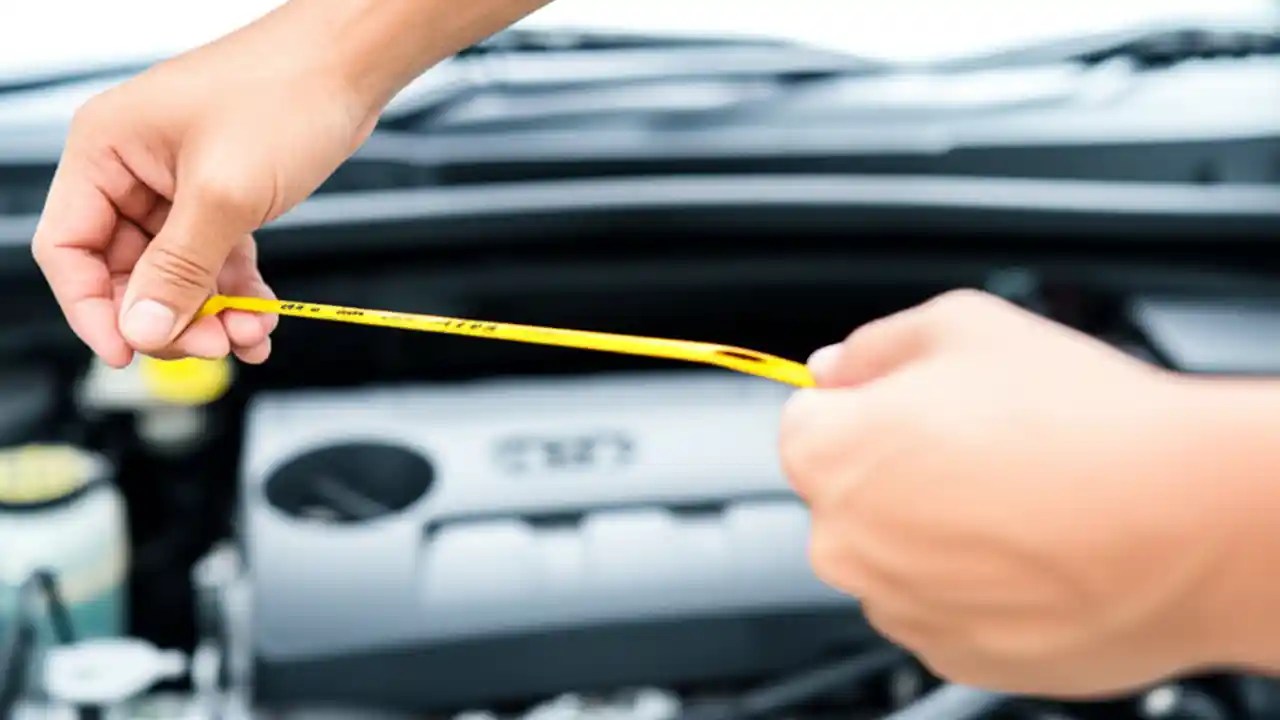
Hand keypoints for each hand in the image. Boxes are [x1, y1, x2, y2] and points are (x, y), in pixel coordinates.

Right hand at [31, 4, 378, 366]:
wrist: (349, 65)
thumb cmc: (283, 94)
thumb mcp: (224, 193)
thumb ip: (179, 267)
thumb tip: (143, 328)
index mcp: (104, 151)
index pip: (68, 248)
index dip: (92, 308)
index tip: (128, 352)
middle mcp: (131, 168)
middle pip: (124, 270)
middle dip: (168, 316)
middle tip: (212, 345)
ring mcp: (177, 184)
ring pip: (175, 272)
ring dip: (209, 313)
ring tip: (248, 334)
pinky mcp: (221, 195)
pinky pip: (213, 259)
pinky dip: (235, 292)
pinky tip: (261, 319)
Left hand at [780, 290, 1233, 697]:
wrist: (1184, 523)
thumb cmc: (1078, 423)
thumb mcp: (962, 325)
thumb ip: (874, 346)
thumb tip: (833, 368)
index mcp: (828, 455)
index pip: (804, 421)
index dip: (858, 402)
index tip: (905, 402)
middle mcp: (843, 542)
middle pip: (847, 494)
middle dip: (894, 469)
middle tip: (981, 445)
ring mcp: (897, 607)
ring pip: (895, 556)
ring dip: (934, 532)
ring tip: (1022, 499)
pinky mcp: (952, 655)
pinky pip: (942, 609)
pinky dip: (973, 585)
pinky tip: (1035, 551)